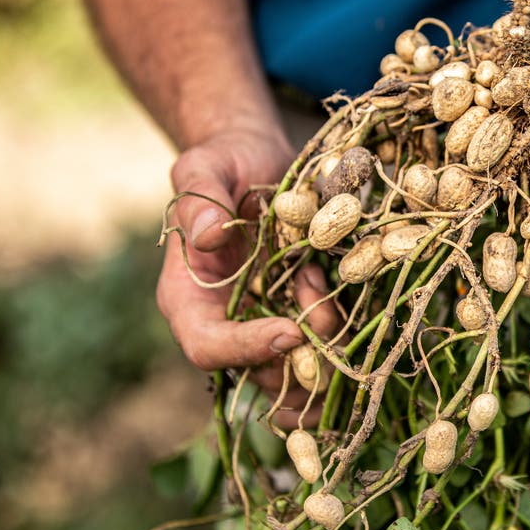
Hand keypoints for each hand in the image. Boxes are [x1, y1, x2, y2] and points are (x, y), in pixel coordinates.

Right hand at [156, 127, 340, 422]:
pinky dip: (339, 323)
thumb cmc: (224, 161)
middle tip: (323, 312)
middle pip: (258, 372)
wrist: (259, 157)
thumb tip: (208, 233)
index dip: (248, 350)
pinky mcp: (301, 309)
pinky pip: (325, 339)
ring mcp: (266, 319)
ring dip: (324, 342)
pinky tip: (334, 281)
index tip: (290, 332)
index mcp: (189, 298)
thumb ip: (200, 199)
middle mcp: (226, 320)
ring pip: (298, 367)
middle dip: (299, 355)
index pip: (208, 347)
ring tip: (318, 281)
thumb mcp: (205, 168)